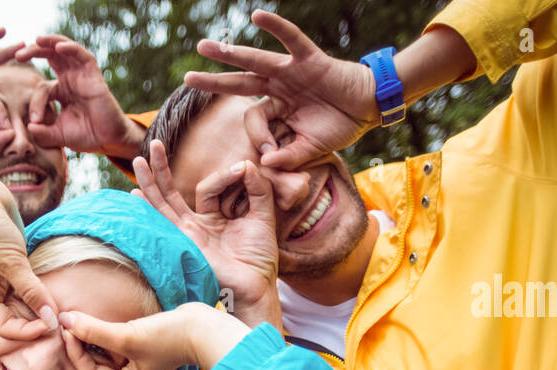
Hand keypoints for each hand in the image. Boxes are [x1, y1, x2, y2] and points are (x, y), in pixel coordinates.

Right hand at [0, 157, 58, 342]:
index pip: (5, 327)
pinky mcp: (21, 267)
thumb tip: (50, 318)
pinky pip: (35, 288)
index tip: (48, 326)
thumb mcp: (11, 262)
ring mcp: (10, 280)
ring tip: (65, 318)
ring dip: (44, 312)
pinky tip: (60, 298)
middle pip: (18, 321)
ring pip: (29, 305)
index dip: (26, 331)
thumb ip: (31, 290)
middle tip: (62, 329)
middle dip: (37, 328)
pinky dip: (46, 294)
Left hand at [15, 34, 143, 157]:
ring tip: (36, 39)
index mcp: (61, 91)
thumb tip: (28, 128)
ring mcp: (82, 75)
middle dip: (34, 51)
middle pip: (50, 56)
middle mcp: (70, 79)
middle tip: (18, 55)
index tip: (34, 121)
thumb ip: (42, 133)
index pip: (42, 88)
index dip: (35, 102)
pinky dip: (71, 48)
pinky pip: (82, 55)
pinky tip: (59, 47)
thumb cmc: (86, 136)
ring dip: (50, 42)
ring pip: (64, 50)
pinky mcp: (93, 75)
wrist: (108, 141)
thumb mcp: (58, 136)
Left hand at [56, 302, 226, 369]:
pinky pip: (110, 348)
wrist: (201, 326)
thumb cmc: (168, 338)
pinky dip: (97, 341)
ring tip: (66, 339)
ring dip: (85, 351)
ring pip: (100, 362)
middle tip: (56, 348)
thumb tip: (65, 320)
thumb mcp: (127, 336)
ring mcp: (133, 364)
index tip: (67, 328)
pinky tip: (86, 332)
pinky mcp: (137, 347)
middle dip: (74, 366)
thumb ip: (94, 330)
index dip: (75, 352)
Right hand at [133, 139, 277, 321]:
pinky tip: (135, 194)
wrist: (255, 285)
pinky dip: (150, 205)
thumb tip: (245, 163)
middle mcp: (197, 223)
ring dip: (151, 180)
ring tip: (138, 159)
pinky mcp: (183, 242)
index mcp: (215, 217)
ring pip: (163, 201)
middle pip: (174, 190)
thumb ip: (257, 189)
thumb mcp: (263, 215)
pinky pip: (163, 220)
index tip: (244, 168)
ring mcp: (187, 233)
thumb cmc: (260, 257)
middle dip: (164, 167)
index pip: (211, 186)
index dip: (226, 174)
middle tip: (156, 142)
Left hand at [186, 10, 377, 169]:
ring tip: (204, 46)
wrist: (369, 109)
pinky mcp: (309, 59)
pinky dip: (276, 27)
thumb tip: (266, 166)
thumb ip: (288, 157)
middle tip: (187, 78)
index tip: (270, 154)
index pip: (253, 120)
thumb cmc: (339, 127)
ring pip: (254, 60)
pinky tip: (257, 16)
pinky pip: (291, 39)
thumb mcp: (309, 149)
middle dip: (213, 82)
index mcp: (277, 109)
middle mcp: (278, 87)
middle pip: (239, 83)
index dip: (258, 138)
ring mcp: (291, 72)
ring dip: (230, 53)